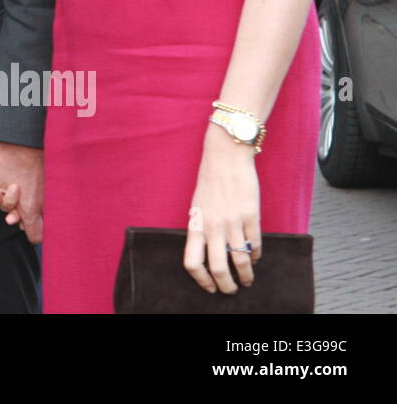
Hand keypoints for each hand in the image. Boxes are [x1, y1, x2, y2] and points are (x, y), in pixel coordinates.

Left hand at [183, 126, 260, 293]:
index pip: (192, 262)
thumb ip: (201, 228)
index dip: (200, 279)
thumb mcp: (198, 205)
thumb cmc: (210, 180)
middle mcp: (212, 226)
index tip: (209, 287)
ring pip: (241, 261)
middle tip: (231, 290)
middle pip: (218, 268)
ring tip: (248, 280)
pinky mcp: (251, 216)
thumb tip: (207, 251)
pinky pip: (255, 245)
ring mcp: (232, 222)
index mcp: (195, 224)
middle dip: (226, 285)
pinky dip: (256, 256)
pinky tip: (255, 258)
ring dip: (246, 276)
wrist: (226, 156)